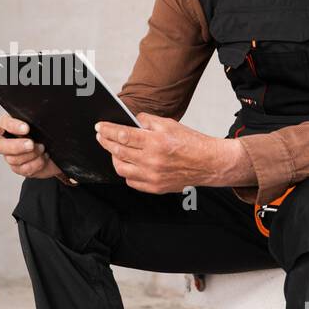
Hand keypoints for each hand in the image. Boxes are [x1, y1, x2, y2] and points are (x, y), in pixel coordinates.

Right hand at [0, 114, 66, 180]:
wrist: (54, 151)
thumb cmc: (45, 133)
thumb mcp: (41, 123)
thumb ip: (35, 119)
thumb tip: (40, 115)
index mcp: (8, 125)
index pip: (3, 124)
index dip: (13, 127)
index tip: (26, 128)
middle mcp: (6, 141)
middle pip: (0, 146)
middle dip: (17, 146)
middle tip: (32, 144)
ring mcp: (10, 156)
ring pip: (13, 159)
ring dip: (31, 155)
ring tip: (42, 149)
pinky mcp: (18, 168)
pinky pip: (23, 169)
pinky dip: (36, 164)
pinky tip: (43, 158)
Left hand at [94, 112, 251, 192]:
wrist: (209, 163)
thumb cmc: (191, 142)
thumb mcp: (169, 124)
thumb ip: (146, 121)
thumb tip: (129, 121)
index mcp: (156, 142)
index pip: (122, 135)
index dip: (107, 130)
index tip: (99, 127)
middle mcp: (152, 161)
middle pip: (118, 151)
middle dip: (106, 142)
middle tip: (101, 136)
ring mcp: (153, 176)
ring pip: (121, 168)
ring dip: (114, 157)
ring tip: (114, 149)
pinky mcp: (155, 188)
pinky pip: (131, 181)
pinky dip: (126, 171)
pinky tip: (128, 163)